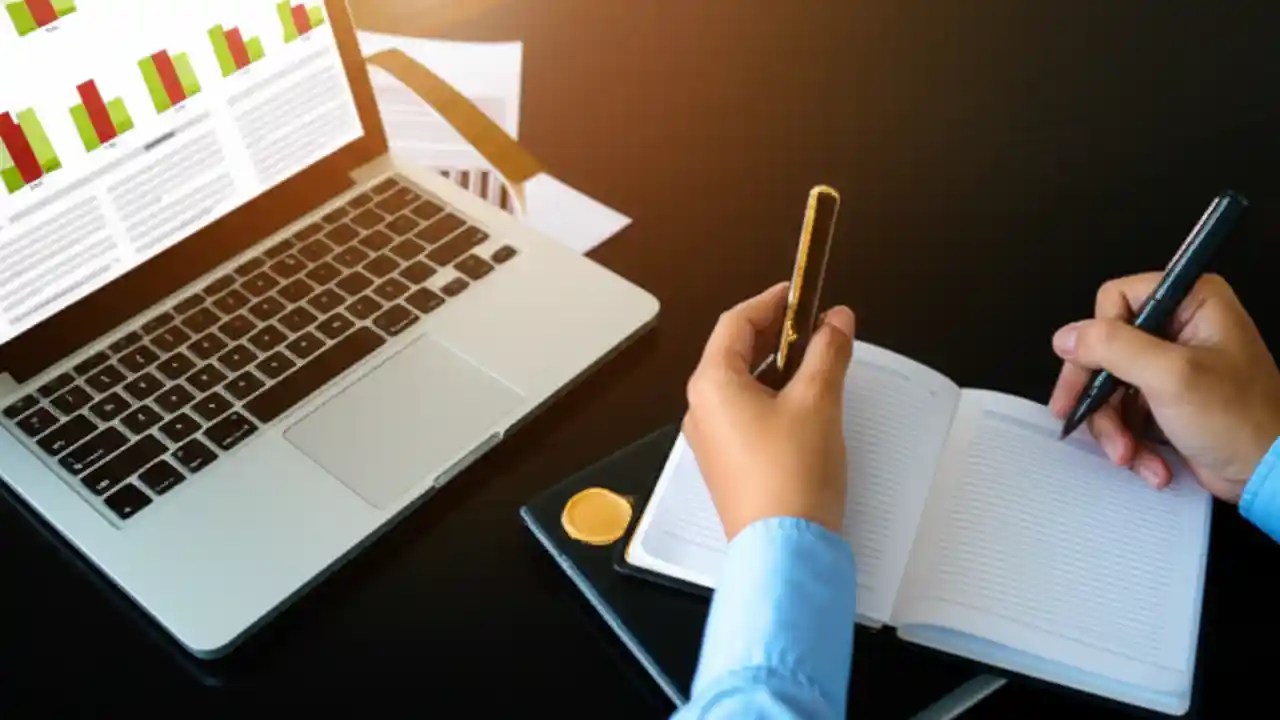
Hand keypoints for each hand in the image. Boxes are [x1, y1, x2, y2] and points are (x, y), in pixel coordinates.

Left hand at [682, 283, 855, 540]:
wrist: (785, 550)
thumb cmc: (794, 473)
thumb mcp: (818, 401)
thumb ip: (828, 352)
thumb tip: (837, 319)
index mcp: (712, 383)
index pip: (735, 323)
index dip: (771, 302)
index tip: (802, 293)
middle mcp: (701, 408)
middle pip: (735, 353)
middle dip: (777, 334)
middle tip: (816, 325)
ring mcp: (711, 440)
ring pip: (742, 385)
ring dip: (778, 367)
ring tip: (819, 361)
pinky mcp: (727, 465)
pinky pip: (745, 415)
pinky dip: (773, 398)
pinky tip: (806, 403)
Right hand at [1049, 273, 1279, 502]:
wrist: (1270, 474)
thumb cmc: (1237, 420)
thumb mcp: (1170, 376)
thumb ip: (1113, 347)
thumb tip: (1065, 336)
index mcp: (1192, 301)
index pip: (1115, 300)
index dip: (1098, 339)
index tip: (1094, 377)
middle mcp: (1181, 325)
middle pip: (1105, 346)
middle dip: (1099, 395)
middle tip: (1078, 419)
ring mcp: (1173, 364)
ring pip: (1110, 384)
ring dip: (1114, 426)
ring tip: (1130, 455)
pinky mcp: (1167, 398)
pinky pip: (1126, 410)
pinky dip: (1131, 439)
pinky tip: (1149, 463)